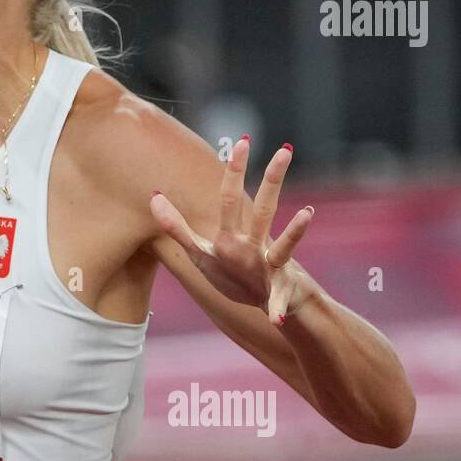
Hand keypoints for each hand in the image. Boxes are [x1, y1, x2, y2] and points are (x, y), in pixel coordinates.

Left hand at [149, 137, 315, 325]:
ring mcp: (271, 267)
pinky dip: (276, 309)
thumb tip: (153, 195)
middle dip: (274, 181)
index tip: (243, 141)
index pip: (231, 197)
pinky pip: (277, 301)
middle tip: (286, 150)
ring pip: (285, 245)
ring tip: (308, 213)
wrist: (272, 307)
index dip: (235, 171)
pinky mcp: (279, 293)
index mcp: (235, 234)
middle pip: (264, 209)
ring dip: (294, 232)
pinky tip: (276, 318)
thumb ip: (176, 227)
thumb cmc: (235, 275)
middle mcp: (256, 245)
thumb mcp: (200, 253)